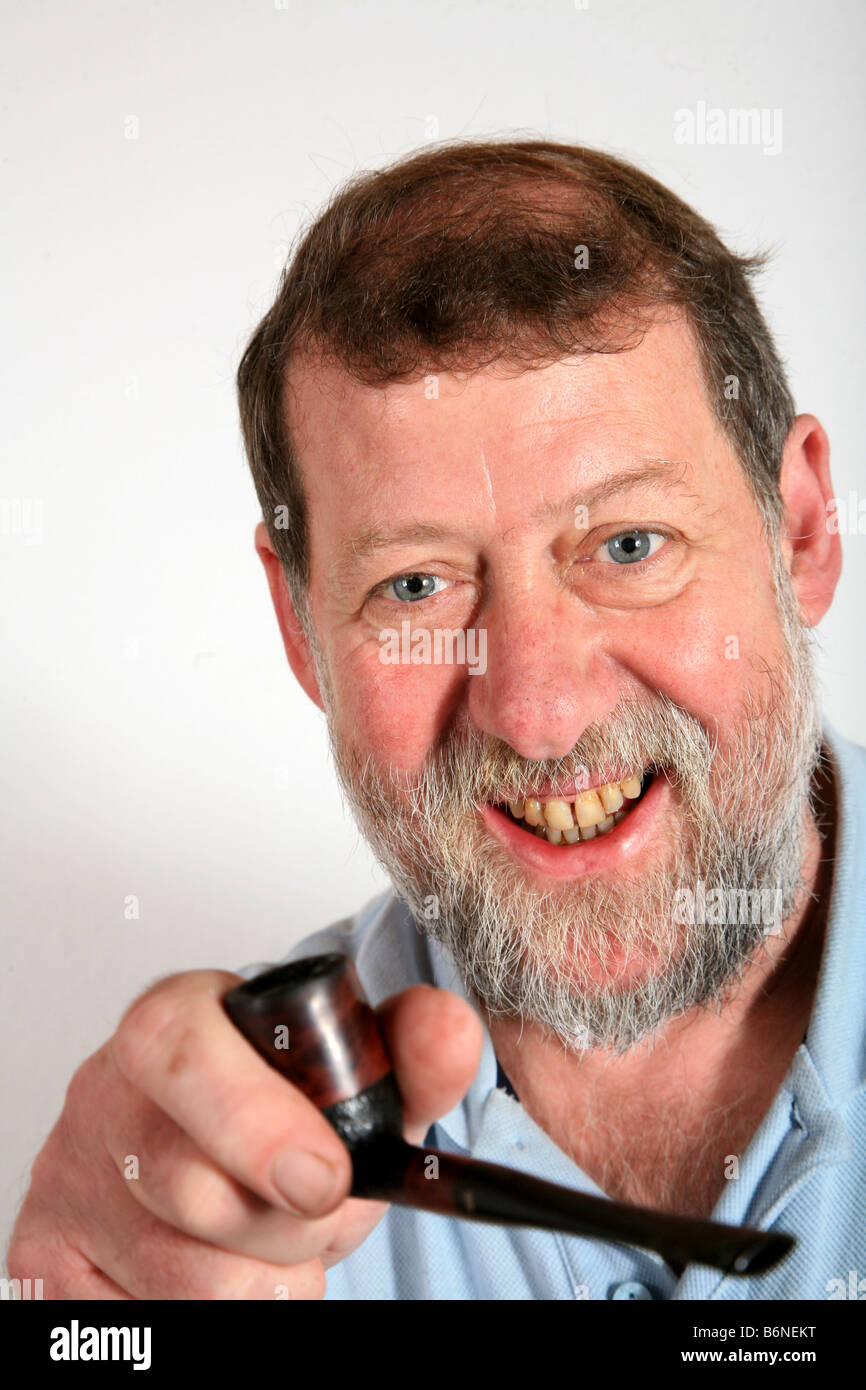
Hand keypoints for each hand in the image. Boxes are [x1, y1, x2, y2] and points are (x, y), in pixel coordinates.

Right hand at [6, 969, 481, 1298]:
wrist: (211, 1148)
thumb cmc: (278, 1108)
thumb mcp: (352, 1077)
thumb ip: (406, 1052)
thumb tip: (449, 1030)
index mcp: (172, 1022)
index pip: (181, 1050)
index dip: (255, 1120)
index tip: (326, 1177)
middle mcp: (105, 1094)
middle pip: (199, 1190)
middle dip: (290, 1226)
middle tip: (317, 1210)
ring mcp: (70, 1177)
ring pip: (185, 1275)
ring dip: (263, 1280)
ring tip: (272, 1242)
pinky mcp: (48, 1256)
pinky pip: (149, 1321)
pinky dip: (209, 1311)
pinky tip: (219, 1266)